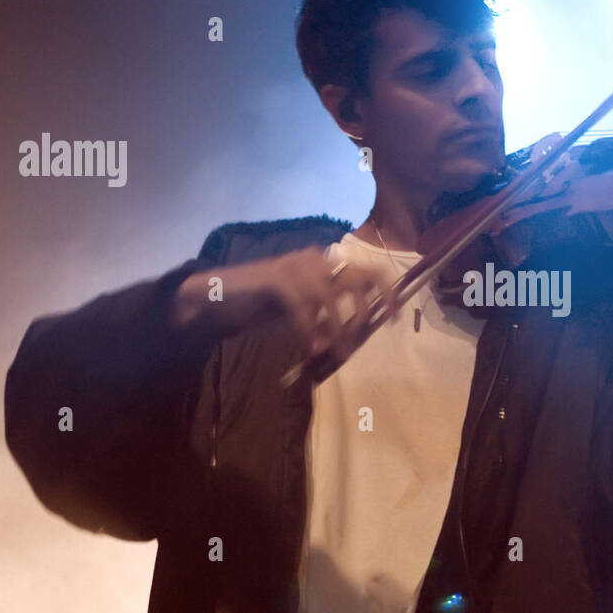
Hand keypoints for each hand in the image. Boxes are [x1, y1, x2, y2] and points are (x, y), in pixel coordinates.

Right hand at [172, 247, 389, 362]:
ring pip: (333, 296)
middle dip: (369, 310)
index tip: (397, 318)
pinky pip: (304, 307)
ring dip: (337, 329)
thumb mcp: (305, 312)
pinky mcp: (276, 279)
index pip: (372, 269)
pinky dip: (310, 331)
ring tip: (334, 353)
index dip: (390, 292)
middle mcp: (316, 259)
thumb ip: (331, 316)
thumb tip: (358, 333)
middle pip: (362, 277)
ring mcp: (296, 266)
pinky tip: (310, 348)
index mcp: (326, 264)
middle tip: (363, 339)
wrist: (216, 299)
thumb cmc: (262, 306)